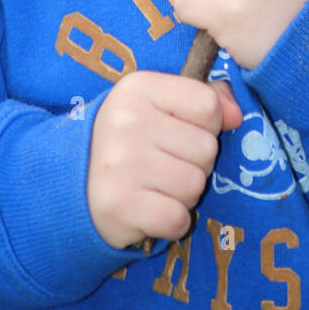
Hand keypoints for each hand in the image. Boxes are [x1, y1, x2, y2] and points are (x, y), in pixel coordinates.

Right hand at [87, 71, 241, 249]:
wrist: (70, 186)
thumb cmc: (127, 142)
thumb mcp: (159, 106)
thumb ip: (204, 101)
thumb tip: (238, 116)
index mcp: (138, 88)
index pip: (207, 105)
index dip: (203, 125)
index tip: (177, 132)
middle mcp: (126, 121)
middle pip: (206, 148)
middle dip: (194, 163)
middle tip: (162, 165)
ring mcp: (120, 164)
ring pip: (195, 185)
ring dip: (183, 194)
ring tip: (155, 187)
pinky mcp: (119, 206)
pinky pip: (178, 219)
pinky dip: (171, 222)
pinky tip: (150, 210)